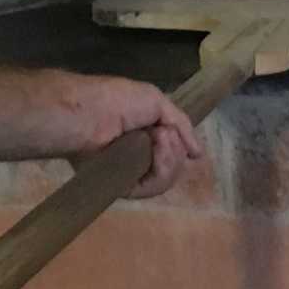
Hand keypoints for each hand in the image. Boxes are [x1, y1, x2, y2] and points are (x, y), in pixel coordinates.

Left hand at [59, 74, 203, 198]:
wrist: (91, 113)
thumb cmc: (118, 101)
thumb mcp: (157, 101)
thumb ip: (181, 125)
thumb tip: (198, 154)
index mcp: (145, 135)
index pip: (173, 150)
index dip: (179, 144)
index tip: (175, 133)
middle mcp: (139, 155)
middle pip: (173, 166)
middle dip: (176, 150)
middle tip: (164, 133)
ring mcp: (132, 172)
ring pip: (166, 178)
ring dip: (171, 158)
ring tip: (160, 138)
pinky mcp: (124, 186)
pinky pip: (152, 187)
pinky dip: (163, 169)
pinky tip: (157, 150)